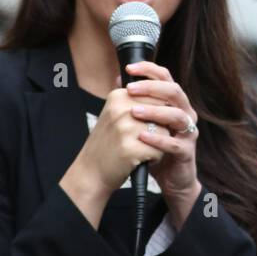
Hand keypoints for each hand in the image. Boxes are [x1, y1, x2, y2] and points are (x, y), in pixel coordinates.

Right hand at [73, 79, 164, 197]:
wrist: (91, 172)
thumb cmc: (108, 144)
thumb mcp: (115, 114)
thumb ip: (134, 99)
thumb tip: (157, 83)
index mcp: (118, 96)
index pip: (157, 96)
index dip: (155, 114)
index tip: (137, 125)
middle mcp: (122, 109)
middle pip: (163, 112)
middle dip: (158, 127)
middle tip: (137, 139)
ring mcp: (126, 128)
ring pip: (165, 131)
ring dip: (157, 143)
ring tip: (137, 148)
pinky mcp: (132, 148)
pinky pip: (160, 150)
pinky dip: (154, 158)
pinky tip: (138, 159)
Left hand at [118, 61, 200, 219]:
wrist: (170, 178)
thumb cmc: (155, 147)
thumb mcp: (143, 122)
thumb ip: (135, 102)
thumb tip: (119, 80)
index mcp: (174, 103)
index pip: (166, 78)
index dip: (149, 69)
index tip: (130, 68)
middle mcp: (185, 113)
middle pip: (174, 91)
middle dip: (151, 87)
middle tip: (130, 89)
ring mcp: (188, 133)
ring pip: (177, 115)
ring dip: (155, 111)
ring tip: (135, 112)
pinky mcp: (186, 152)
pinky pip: (174, 144)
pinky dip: (158, 140)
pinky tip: (142, 137)